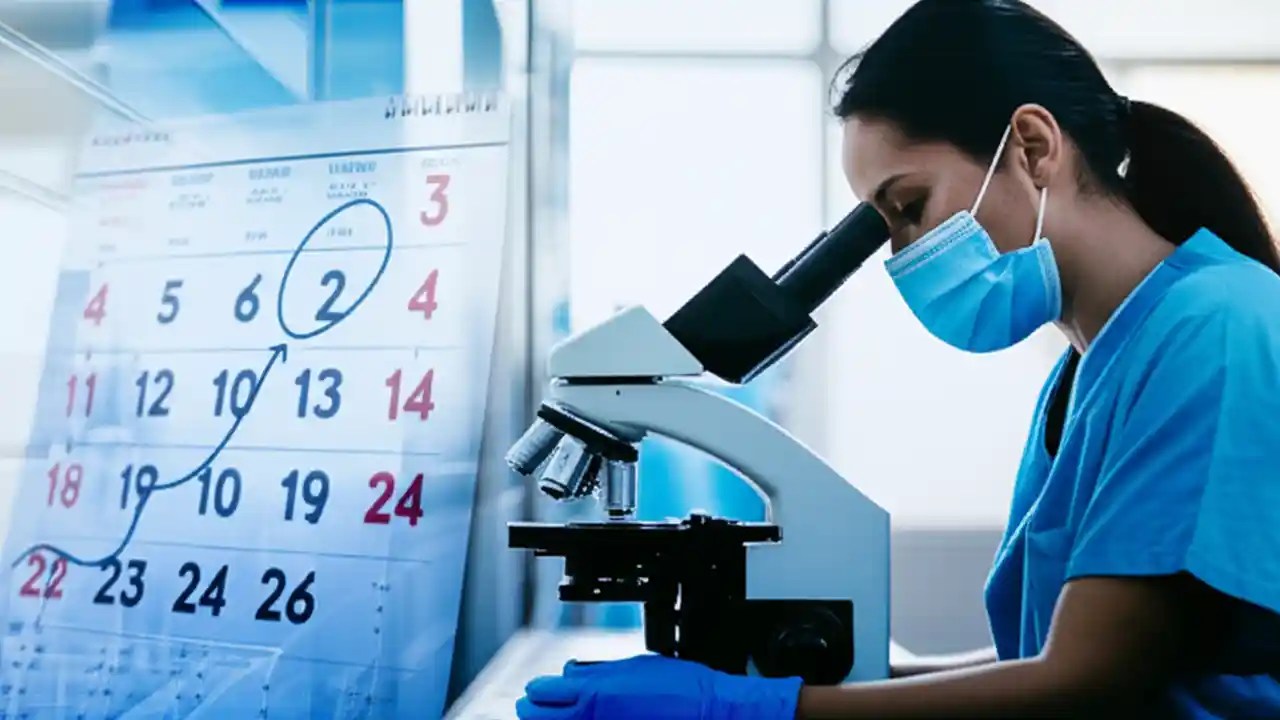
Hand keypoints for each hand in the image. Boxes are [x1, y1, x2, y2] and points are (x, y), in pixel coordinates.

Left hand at [515, 654, 802, 719]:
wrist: (709, 713)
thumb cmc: (679, 688)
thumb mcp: (634, 666)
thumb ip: (595, 673)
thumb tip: (570, 676)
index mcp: (592, 692)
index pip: (541, 691)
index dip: (538, 690)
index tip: (539, 690)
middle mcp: (589, 718)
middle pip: (536, 717)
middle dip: (533, 711)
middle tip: (532, 708)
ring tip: (549, 719)